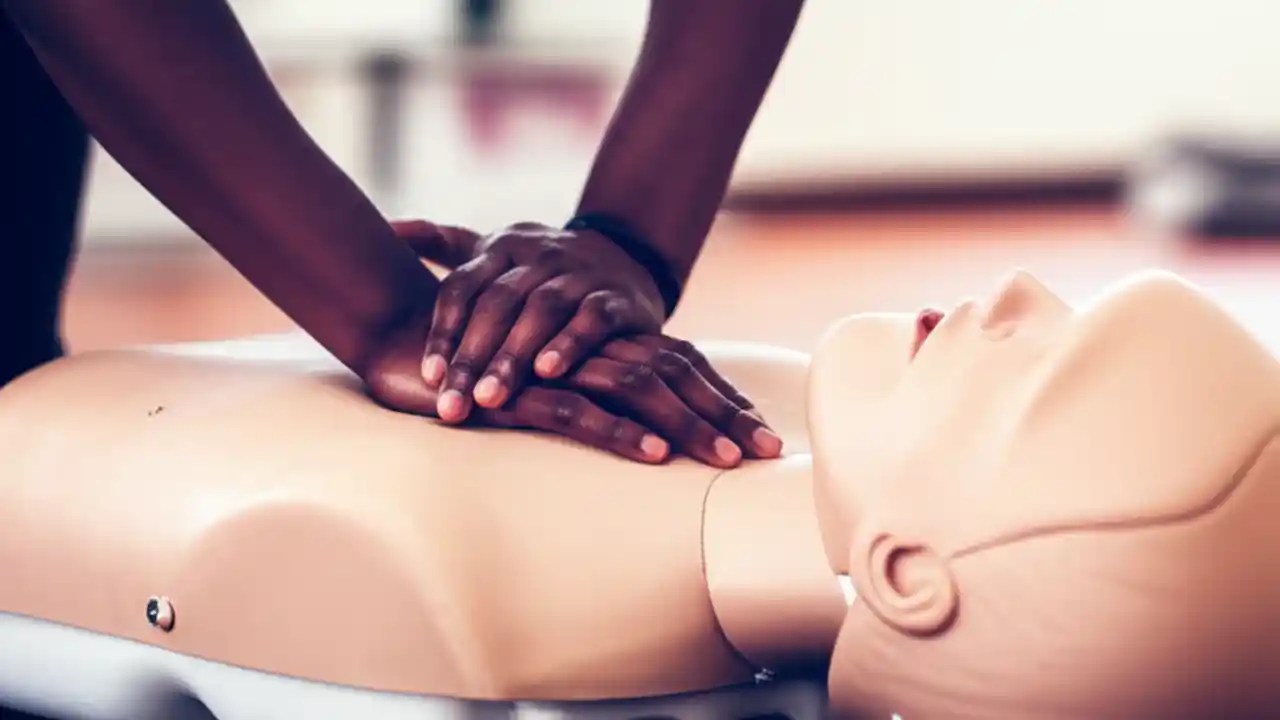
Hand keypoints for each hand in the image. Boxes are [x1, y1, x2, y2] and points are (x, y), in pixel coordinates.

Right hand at [361, 298, 780, 466]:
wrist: (401, 332)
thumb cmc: (477, 358)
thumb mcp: (541, 374)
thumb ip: (582, 381)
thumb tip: (624, 411)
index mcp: (600, 344)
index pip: (677, 366)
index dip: (720, 397)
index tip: (758, 434)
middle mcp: (588, 351)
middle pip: (675, 378)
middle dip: (723, 416)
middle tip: (766, 454)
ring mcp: (556, 368)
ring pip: (638, 393)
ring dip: (688, 427)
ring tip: (727, 462)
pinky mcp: (519, 390)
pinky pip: (579, 411)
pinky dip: (620, 433)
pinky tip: (653, 457)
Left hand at [391, 220, 666, 423]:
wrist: (624, 251)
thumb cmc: (540, 265)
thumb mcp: (494, 248)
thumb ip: (440, 240)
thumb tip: (387, 228)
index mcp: (501, 248)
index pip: (463, 287)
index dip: (443, 331)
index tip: (428, 377)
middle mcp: (538, 256)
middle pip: (498, 304)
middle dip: (472, 356)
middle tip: (453, 404)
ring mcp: (580, 273)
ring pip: (542, 310)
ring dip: (513, 354)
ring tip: (491, 397)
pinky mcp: (616, 297)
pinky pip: (592, 317)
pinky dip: (570, 342)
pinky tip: (548, 372)